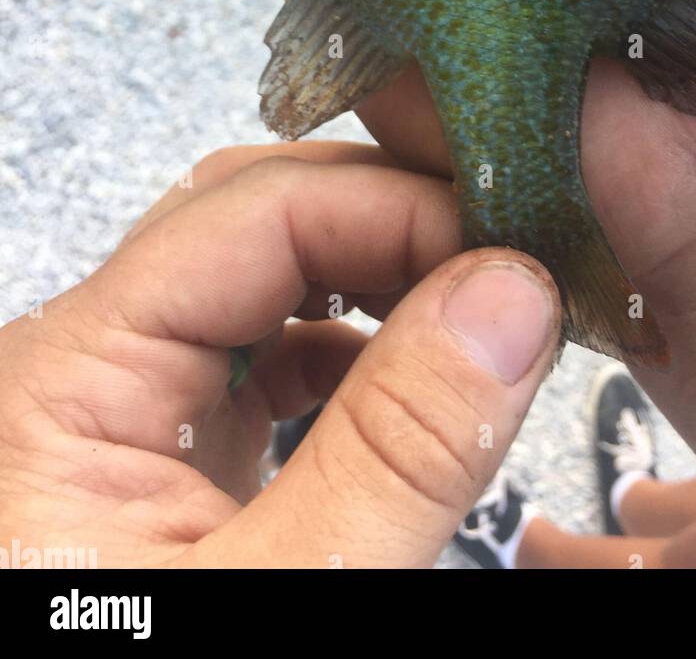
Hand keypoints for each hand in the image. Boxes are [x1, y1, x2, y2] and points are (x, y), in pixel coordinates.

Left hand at [0, 143, 558, 566]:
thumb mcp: (284, 598)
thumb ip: (399, 446)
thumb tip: (514, 295)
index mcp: (67, 378)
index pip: (252, 212)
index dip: (394, 211)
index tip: (515, 258)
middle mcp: (82, 369)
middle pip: (248, 218)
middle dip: (387, 220)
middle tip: (506, 258)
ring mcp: (124, 412)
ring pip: (257, 278)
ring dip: (374, 274)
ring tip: (478, 306)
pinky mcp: (164, 460)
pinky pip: (261, 357)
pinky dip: (351, 346)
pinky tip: (413, 380)